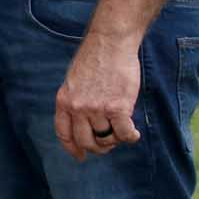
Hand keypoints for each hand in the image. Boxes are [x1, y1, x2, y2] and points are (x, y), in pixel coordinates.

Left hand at [54, 34, 142, 159]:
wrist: (110, 42)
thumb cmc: (94, 58)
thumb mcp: (74, 81)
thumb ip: (76, 101)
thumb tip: (86, 125)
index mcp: (64, 100)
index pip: (64, 133)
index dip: (72, 149)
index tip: (80, 156)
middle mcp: (78, 107)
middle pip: (86, 141)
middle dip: (99, 147)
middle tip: (109, 142)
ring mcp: (97, 108)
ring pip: (107, 138)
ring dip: (116, 137)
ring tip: (122, 127)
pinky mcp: (118, 108)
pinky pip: (125, 134)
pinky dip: (131, 137)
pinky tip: (134, 132)